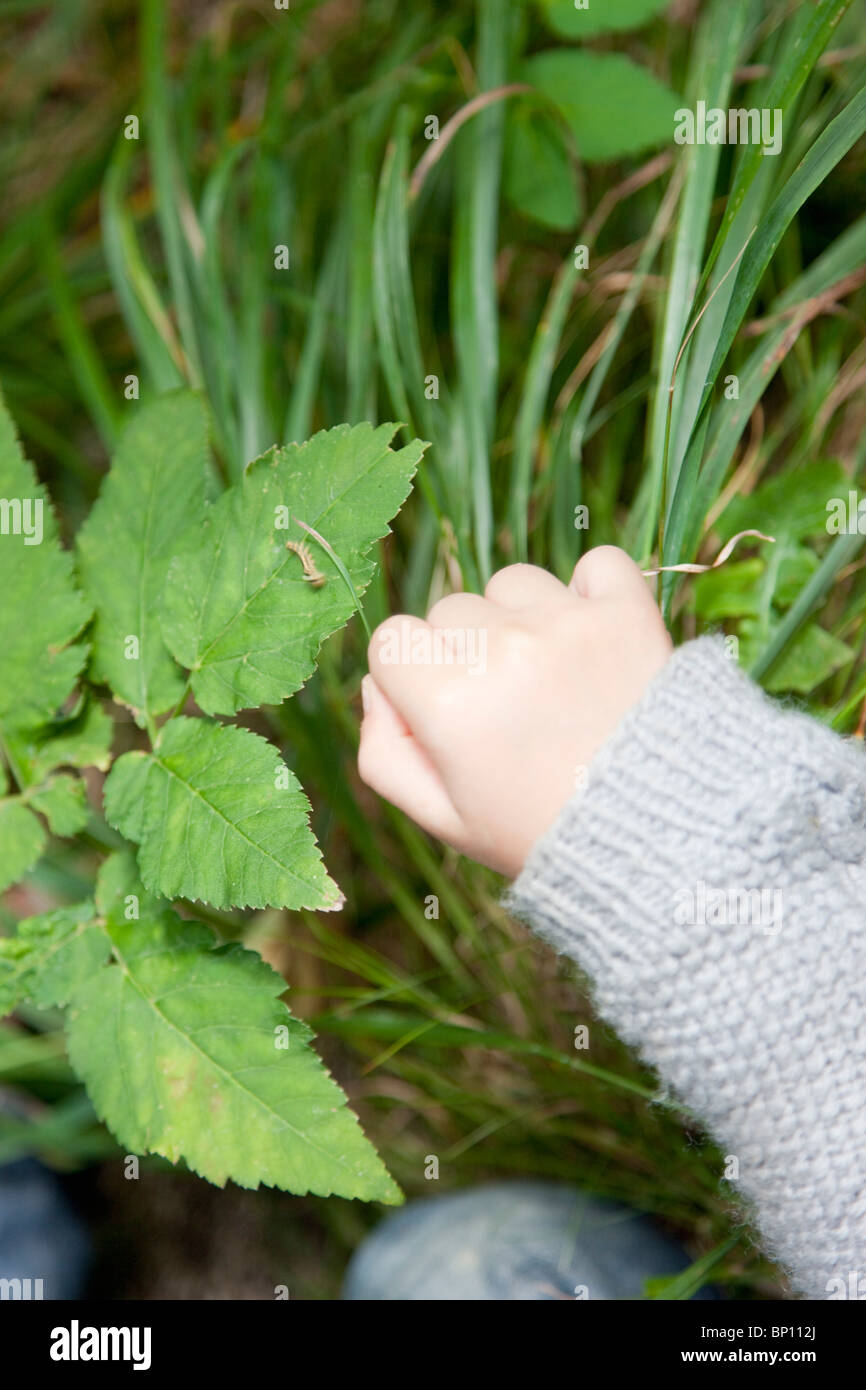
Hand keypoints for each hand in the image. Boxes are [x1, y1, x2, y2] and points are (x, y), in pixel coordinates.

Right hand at [358, 546, 672, 877]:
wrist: (660, 838)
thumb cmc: (541, 832)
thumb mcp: (444, 820)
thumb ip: (385, 755)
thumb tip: (377, 690)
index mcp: (449, 702)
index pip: (392, 640)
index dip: (412, 676)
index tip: (447, 708)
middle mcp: (502, 651)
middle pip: (450, 609)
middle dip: (467, 651)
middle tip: (509, 707)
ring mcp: (566, 625)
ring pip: (512, 584)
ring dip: (524, 618)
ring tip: (554, 678)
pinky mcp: (626, 612)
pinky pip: (596, 565)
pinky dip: (594, 590)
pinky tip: (594, 639)